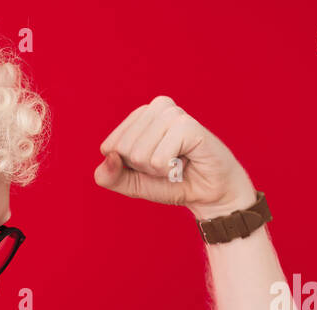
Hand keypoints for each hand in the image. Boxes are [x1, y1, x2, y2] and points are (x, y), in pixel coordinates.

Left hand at [94, 95, 255, 219]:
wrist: (208, 194)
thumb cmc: (170, 183)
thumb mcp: (131, 182)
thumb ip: (108, 175)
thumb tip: (108, 155)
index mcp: (140, 115)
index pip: (109, 147)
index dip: (127, 166)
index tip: (151, 165)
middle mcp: (157, 107)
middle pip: (123, 150)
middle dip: (142, 168)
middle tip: (166, 165)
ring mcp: (173, 114)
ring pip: (139, 154)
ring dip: (157, 170)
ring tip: (176, 163)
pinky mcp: (188, 126)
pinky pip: (158, 159)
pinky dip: (169, 170)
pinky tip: (185, 162)